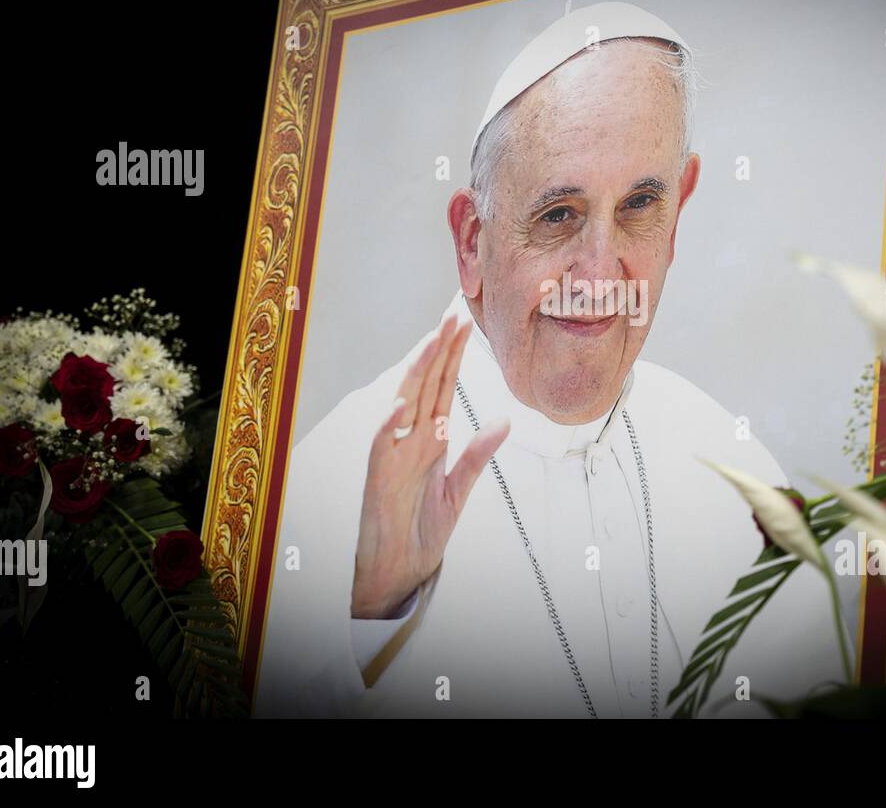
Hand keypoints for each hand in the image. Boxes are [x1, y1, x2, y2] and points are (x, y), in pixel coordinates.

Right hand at [351, 316, 509, 618]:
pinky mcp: (380, 478)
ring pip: (405, 404)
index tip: (466, 324)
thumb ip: (478, 454)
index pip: (443, 388)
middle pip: (426, 386)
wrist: (399, 568)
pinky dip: (391, 424)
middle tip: (453, 316)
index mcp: (429, 438)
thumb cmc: (421, 526)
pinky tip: (402, 403)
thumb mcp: (459, 488)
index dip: (454, 356)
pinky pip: (384, 446)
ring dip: (418, 374)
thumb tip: (505, 421)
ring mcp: (393, 455)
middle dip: (440, 351)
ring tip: (432, 343)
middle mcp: (409, 439)